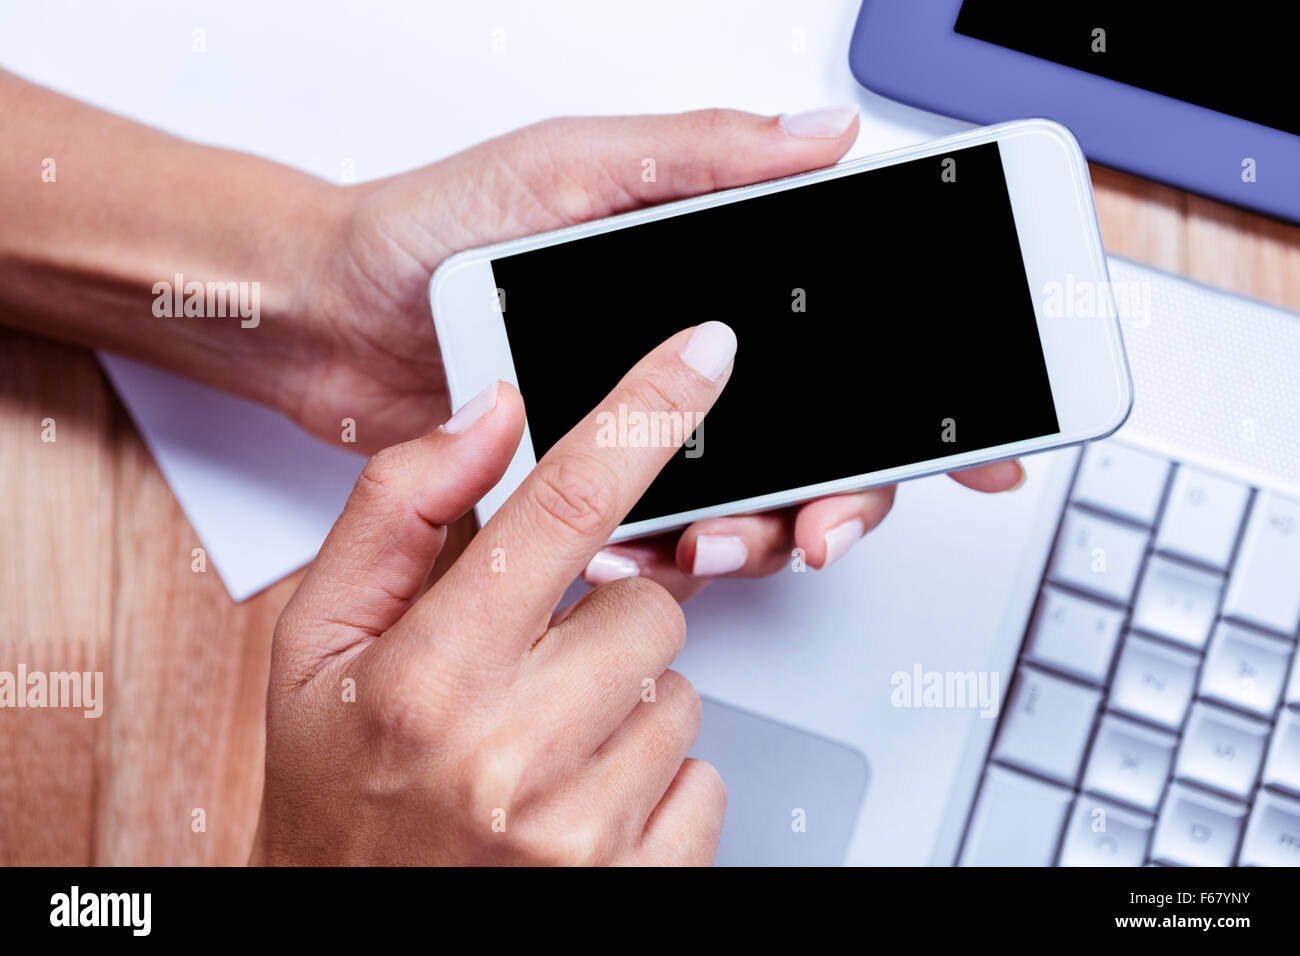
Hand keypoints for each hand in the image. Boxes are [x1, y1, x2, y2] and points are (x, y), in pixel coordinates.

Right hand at [255, 324, 739, 864]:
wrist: (348, 934)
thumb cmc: (336, 791)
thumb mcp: (318, 641)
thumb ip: (400, 512)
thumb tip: (493, 417)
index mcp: (428, 675)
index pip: (564, 506)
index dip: (645, 411)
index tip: (703, 354)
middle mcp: (511, 756)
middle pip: (651, 604)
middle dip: (603, 618)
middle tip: (531, 664)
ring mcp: (581, 833)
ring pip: (684, 694)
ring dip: (626, 703)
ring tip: (544, 743)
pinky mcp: (635, 884)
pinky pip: (705, 779)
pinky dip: (656, 780)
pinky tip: (579, 798)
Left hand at [290, 106, 1023, 599]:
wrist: (328, 312)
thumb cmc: (437, 228)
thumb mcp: (575, 167)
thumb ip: (701, 158)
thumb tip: (822, 138)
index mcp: (702, 286)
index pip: (844, 346)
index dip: (919, 394)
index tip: (975, 440)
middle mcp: (683, 371)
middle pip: (817, 446)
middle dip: (847, 497)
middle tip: (834, 521)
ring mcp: (640, 438)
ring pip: (748, 509)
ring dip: (758, 539)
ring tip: (725, 546)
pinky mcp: (586, 494)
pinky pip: (656, 543)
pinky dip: (668, 560)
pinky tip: (650, 557)